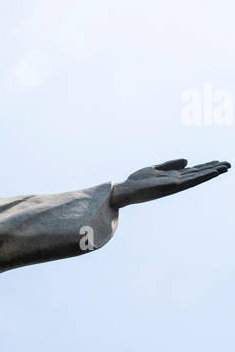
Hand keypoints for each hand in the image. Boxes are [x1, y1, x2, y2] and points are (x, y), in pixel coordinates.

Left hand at [110, 159, 229, 208]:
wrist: (127, 191)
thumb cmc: (137, 182)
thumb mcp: (155, 168)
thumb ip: (170, 165)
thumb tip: (187, 160)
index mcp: (173, 176)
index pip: (194, 170)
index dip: (206, 166)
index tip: (219, 163)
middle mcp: (178, 181)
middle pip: (199, 173)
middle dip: (214, 169)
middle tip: (229, 164)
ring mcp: (176, 184)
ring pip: (198, 176)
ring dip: (212, 172)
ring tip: (226, 167)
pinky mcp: (173, 185)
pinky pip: (191, 180)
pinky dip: (203, 176)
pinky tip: (212, 172)